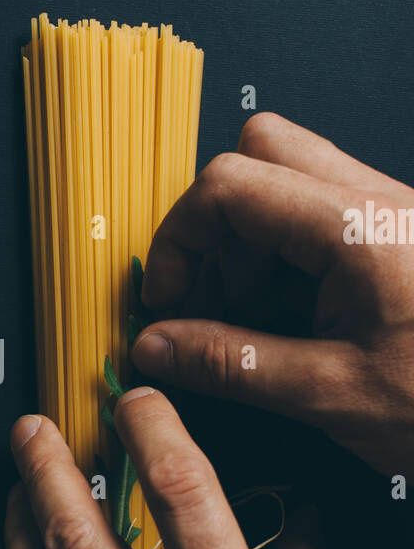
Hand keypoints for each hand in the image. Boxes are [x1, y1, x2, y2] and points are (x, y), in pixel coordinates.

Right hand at [133, 113, 413, 478]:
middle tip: (210, 298)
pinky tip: (294, 332)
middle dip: (215, 225)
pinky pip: (321, 224)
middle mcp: (376, 202)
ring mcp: (392, 216)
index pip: (228, 184)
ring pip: (289, 185)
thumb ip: (234, 363)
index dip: (178, 240)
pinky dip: (287, 268)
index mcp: (358, 227)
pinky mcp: (401, 243)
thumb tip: (158, 346)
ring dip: (250, 248)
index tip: (166, 301)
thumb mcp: (335, 395)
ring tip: (253, 328)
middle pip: (259, 153)